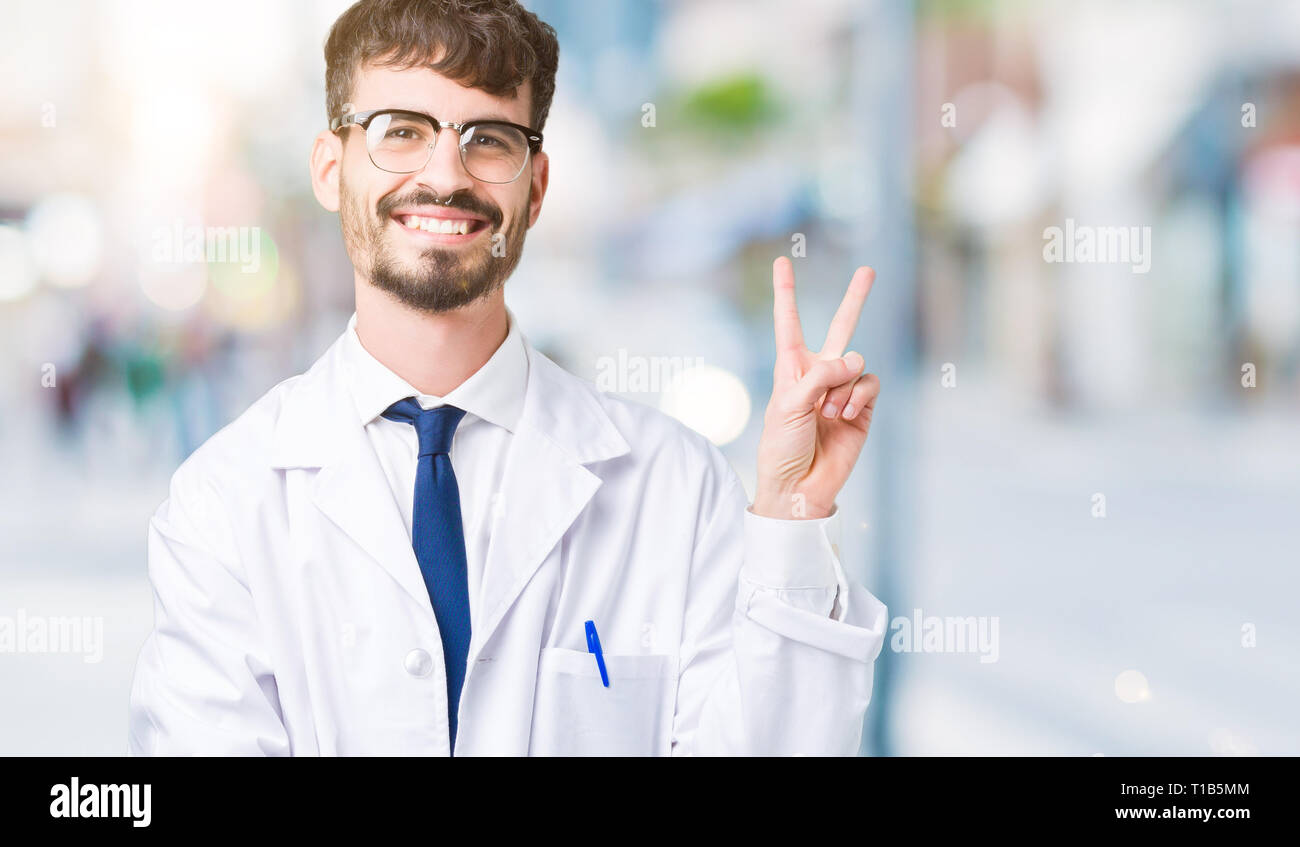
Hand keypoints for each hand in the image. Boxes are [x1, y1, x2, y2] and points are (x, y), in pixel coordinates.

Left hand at [751, 257, 879, 519]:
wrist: (799, 486)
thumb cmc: (782, 446)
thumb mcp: (788, 405)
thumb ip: (819, 376)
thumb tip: (856, 362)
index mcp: (790, 368)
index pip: (789, 323)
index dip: (786, 293)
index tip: (782, 262)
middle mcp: (818, 374)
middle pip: (842, 327)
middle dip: (856, 299)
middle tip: (869, 270)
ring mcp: (843, 391)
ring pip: (856, 364)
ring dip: (841, 388)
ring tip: (826, 414)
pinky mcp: (863, 409)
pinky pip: (869, 386)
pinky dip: (857, 398)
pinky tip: (845, 416)